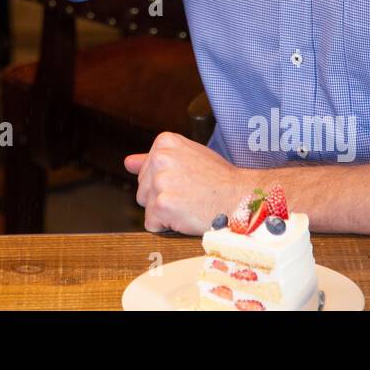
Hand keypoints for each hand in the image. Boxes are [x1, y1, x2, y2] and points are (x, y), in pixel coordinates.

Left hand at [124, 132, 247, 235]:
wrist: (242, 199)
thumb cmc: (219, 180)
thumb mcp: (189, 158)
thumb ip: (154, 159)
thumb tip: (127, 163)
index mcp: (165, 142)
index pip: (145, 171)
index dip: (167, 183)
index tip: (188, 181)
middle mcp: (159, 158)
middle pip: (142, 190)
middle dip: (163, 198)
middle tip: (191, 194)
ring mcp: (160, 181)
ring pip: (146, 207)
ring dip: (165, 213)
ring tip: (190, 205)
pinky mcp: (162, 205)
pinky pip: (152, 224)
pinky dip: (168, 227)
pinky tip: (187, 216)